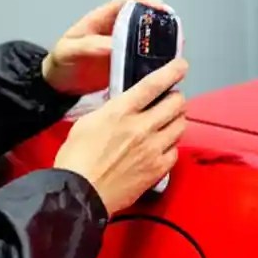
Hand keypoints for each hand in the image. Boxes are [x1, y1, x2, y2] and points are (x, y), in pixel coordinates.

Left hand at [41, 0, 171, 95]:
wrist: (58, 85)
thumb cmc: (61, 63)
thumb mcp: (68, 52)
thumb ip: (88, 46)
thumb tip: (111, 45)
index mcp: (101, 20)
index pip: (127, 1)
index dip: (146, 0)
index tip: (161, 8)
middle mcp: (115, 30)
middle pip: (143, 18)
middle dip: (161, 22)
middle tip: (175, 32)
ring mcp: (122, 47)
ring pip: (147, 38)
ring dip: (162, 41)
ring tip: (176, 50)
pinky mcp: (125, 63)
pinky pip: (144, 58)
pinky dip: (156, 60)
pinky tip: (166, 67)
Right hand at [53, 58, 188, 214]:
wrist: (80, 193)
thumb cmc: (77, 158)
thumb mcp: (88, 122)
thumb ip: (112, 110)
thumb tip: (125, 104)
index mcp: (121, 112)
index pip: (153, 84)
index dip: (171, 71)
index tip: (180, 65)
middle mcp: (141, 128)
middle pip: (175, 103)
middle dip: (176, 97)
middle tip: (172, 98)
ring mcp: (152, 149)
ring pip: (180, 125)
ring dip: (177, 119)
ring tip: (168, 120)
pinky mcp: (157, 169)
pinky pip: (175, 150)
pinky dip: (172, 145)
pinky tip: (162, 145)